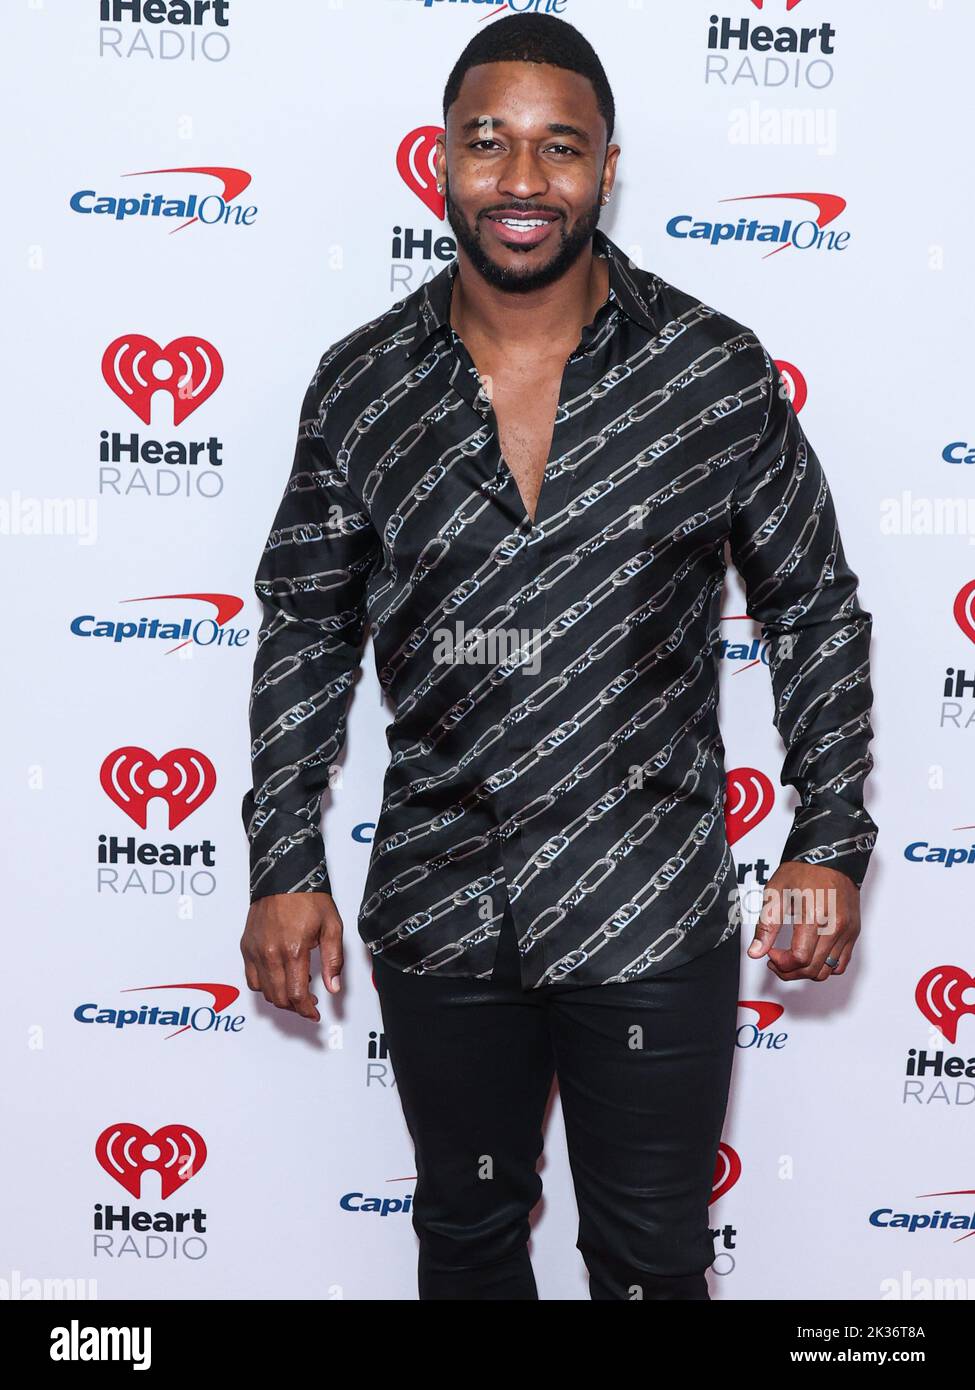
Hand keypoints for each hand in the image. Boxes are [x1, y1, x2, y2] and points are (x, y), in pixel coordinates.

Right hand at [240, 891, 343, 1021]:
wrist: (284, 877)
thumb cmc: (309, 899)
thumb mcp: (332, 927)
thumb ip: (333, 960)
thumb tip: (333, 987)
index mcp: (294, 950)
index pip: (297, 995)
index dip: (307, 1010)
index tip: (314, 1014)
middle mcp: (271, 953)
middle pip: (280, 998)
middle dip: (296, 1007)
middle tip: (309, 1004)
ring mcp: (256, 951)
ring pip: (264, 991)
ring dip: (280, 998)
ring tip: (295, 990)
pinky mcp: (246, 946)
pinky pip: (251, 978)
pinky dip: (264, 986)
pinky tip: (278, 979)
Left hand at [746, 862, 859, 981]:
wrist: (830, 855)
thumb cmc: (803, 870)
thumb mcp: (776, 893)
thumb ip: (766, 926)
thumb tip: (756, 951)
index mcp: (815, 915)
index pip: (799, 958)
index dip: (780, 963)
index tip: (770, 953)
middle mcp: (835, 926)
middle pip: (813, 969)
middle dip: (789, 971)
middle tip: (775, 960)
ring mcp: (847, 931)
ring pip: (828, 971)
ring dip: (806, 972)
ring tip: (791, 960)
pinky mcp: (853, 932)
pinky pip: (841, 964)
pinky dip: (825, 967)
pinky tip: (810, 955)